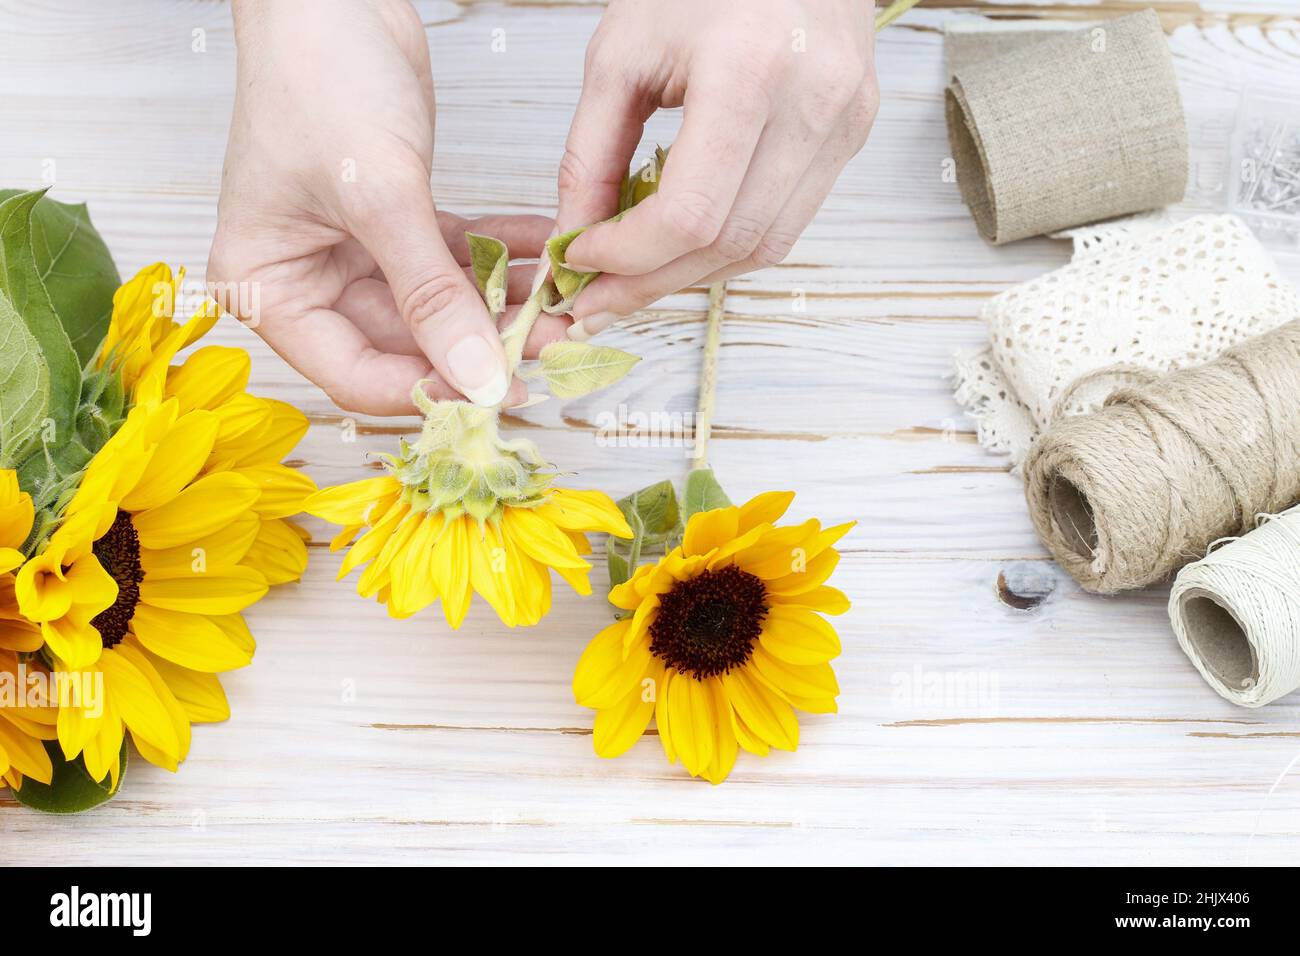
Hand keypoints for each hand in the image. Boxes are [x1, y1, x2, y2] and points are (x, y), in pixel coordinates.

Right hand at [208, 0, 551, 414]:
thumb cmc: (318, 76)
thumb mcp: (380, 197)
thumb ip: (432, 295)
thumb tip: (478, 377)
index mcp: (271, 288)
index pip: (355, 374)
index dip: (430, 390)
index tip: (499, 392)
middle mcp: (310, 279)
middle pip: (406, 345)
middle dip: (481, 345)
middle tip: (551, 345)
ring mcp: (355, 252)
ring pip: (441, 304)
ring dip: (503, 302)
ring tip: (565, 299)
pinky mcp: (397, 221)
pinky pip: (457, 257)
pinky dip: (502, 254)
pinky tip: (548, 251)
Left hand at [556, 0, 877, 339]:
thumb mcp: (621, 53)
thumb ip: (589, 155)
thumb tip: (574, 239)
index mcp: (749, 71)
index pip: (691, 215)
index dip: (629, 257)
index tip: (582, 260)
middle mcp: (813, 103)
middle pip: (729, 243)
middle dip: (653, 283)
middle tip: (597, 300)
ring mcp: (845, 123)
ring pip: (765, 248)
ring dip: (693, 275)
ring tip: (636, 278)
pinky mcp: (854, 133)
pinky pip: (790, 221)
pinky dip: (730, 246)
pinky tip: (686, 245)